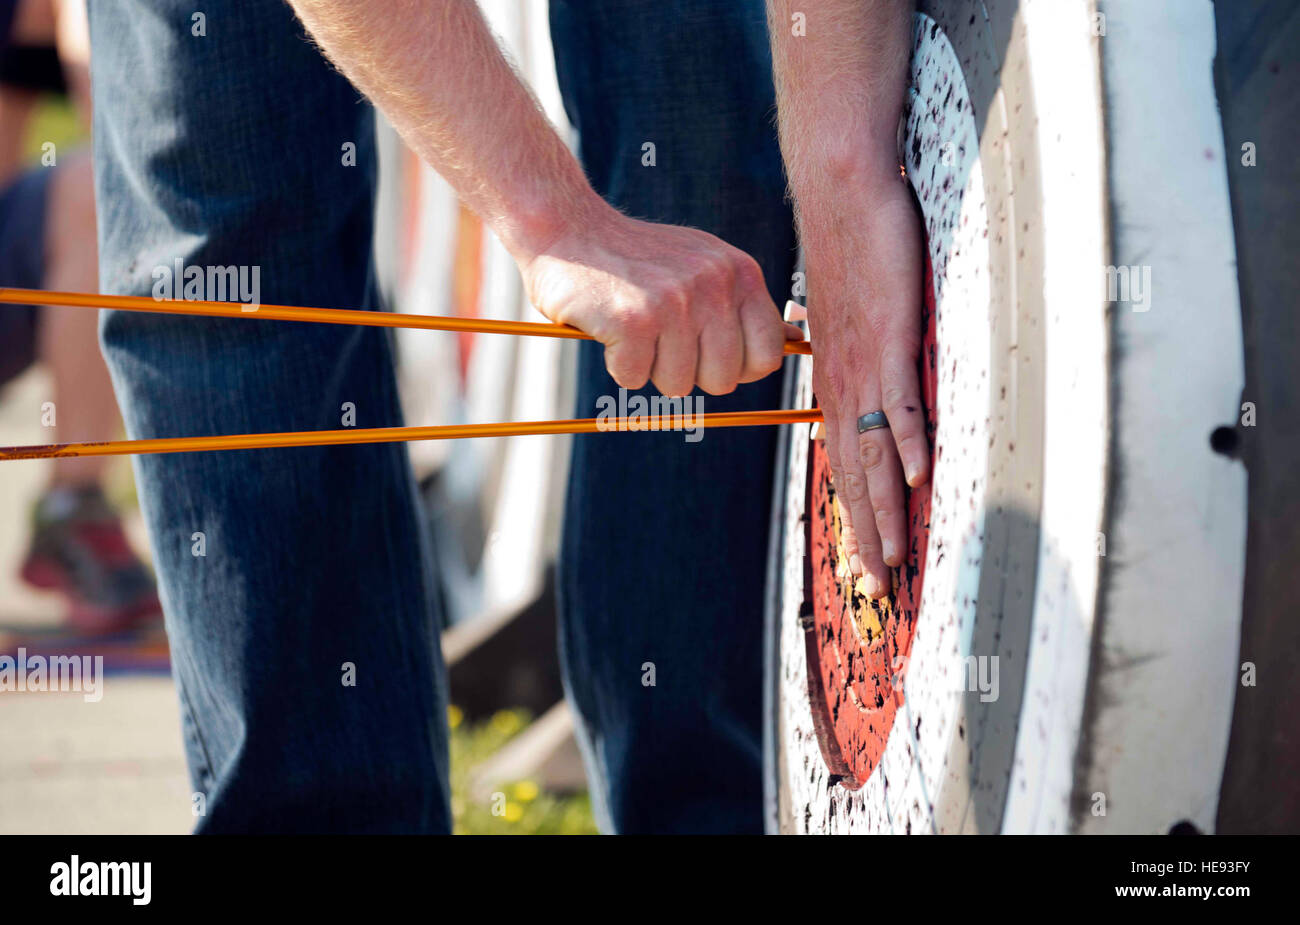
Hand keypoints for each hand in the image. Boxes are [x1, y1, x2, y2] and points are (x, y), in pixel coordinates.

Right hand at [521, 209, 803, 396]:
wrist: (568, 228)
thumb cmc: (637, 258)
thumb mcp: (704, 266)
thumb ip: (744, 304)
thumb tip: (794, 342)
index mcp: (740, 273)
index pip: (766, 356)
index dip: (735, 367)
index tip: (706, 352)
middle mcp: (715, 285)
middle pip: (723, 380)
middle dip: (689, 371)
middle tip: (661, 336)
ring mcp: (675, 302)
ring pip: (678, 385)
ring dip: (650, 366)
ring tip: (635, 326)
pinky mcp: (634, 320)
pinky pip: (634, 378)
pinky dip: (617, 362)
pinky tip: (611, 327)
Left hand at [807, 180, 928, 597]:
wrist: (840, 195)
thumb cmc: (850, 253)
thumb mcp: (853, 317)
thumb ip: (868, 357)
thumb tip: (874, 384)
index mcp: (838, 383)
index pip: (845, 465)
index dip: (855, 516)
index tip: (866, 560)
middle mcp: (844, 384)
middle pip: (854, 476)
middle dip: (867, 536)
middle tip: (879, 586)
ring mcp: (865, 363)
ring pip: (872, 452)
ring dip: (885, 508)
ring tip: (894, 557)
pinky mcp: (887, 337)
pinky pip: (898, 400)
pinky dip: (909, 440)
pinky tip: (918, 476)